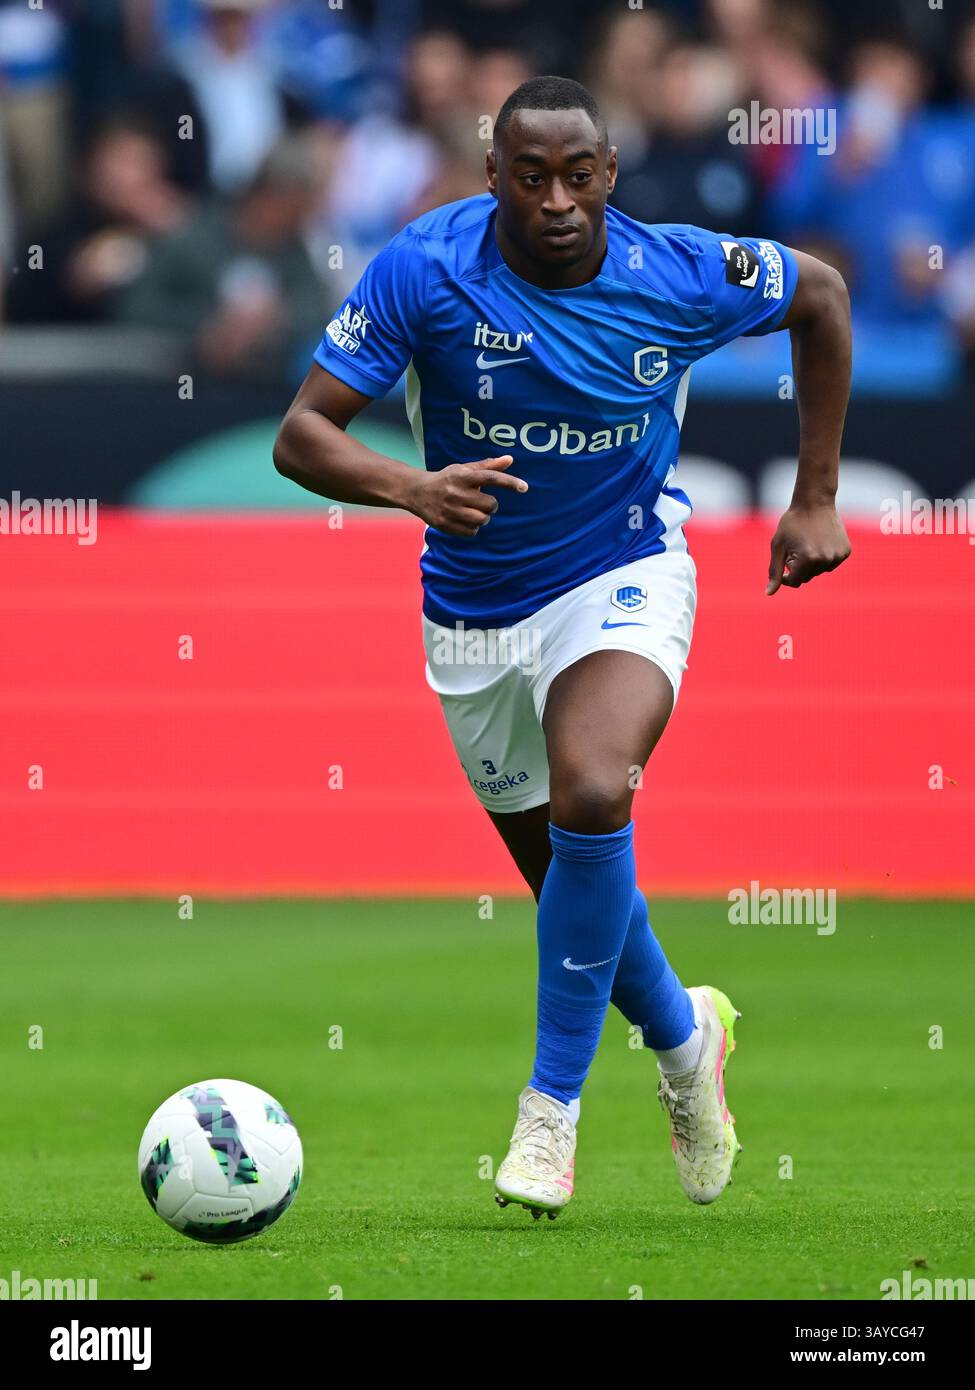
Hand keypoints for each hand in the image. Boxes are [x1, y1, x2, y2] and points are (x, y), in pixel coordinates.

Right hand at [407, 455, 527, 536]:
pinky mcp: (445, 524)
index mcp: (462, 476)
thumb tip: (510, 459)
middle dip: (491, 505)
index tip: (524, 487)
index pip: (491, 478)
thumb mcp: (464, 470)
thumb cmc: (447, 479)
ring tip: (475, 512)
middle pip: (490, 505)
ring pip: (482, 520)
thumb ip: (488, 466)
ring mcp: (450, 510)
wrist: (417, 492)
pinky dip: (473, 528)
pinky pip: (471, 532)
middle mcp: (456, 493)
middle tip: (483, 502)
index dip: (509, 482)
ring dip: (483, 517)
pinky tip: (465, 520)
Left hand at [767, 502, 850, 593]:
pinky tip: (820, 542)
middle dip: (798, 567)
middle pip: (807, 577)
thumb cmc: (792, 523)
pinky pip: (831, 563)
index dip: (785, 574)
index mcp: (807, 559)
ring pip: (819, 571)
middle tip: (796, 548)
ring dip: (811, 563)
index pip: (794, 582)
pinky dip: (824, 558)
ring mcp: (837, 556)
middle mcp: (825, 560)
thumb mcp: (778, 546)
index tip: (783, 561)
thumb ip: (774, 571)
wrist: (815, 502)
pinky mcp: (845, 551)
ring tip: (808, 543)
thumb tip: (769, 593)